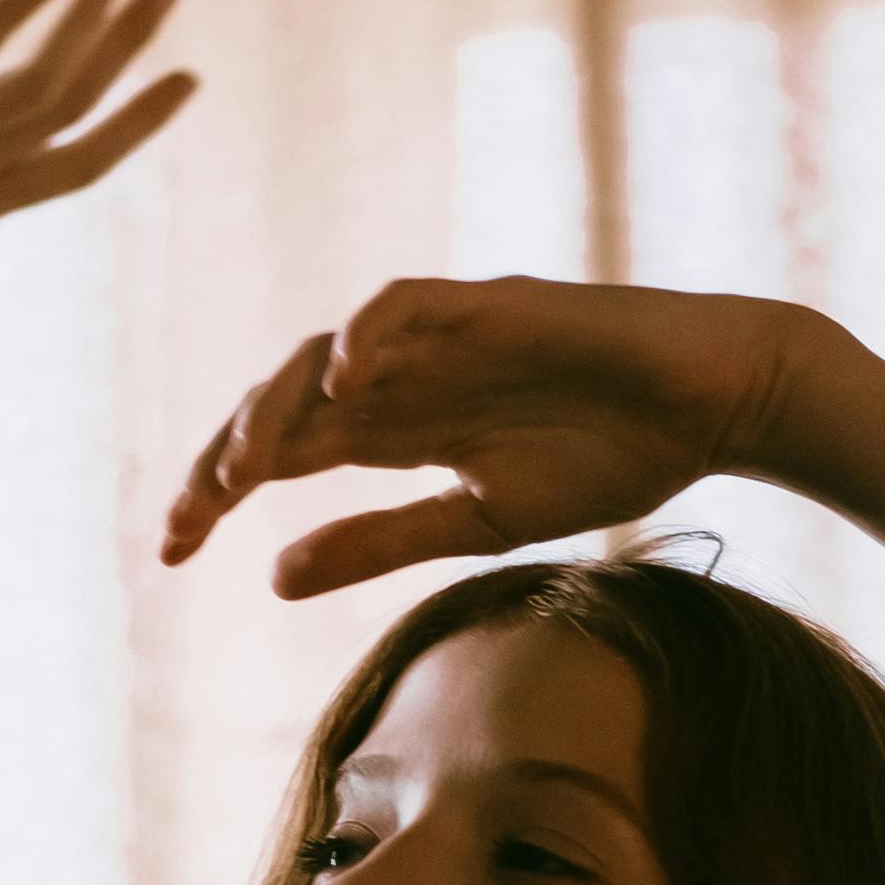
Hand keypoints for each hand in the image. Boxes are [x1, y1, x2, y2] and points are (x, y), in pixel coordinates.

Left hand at [163, 276, 818, 597]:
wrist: (713, 404)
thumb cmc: (610, 455)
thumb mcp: (477, 522)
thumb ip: (380, 541)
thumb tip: (271, 580)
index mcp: (399, 427)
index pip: (283, 452)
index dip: (218, 491)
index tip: (171, 553)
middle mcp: (403, 375)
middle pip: (283, 404)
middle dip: (224, 458)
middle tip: (183, 522)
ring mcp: (442, 335)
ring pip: (326, 353)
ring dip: (276, 405)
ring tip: (242, 468)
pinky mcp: (492, 304)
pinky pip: (407, 306)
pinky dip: (368, 337)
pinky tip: (342, 385)